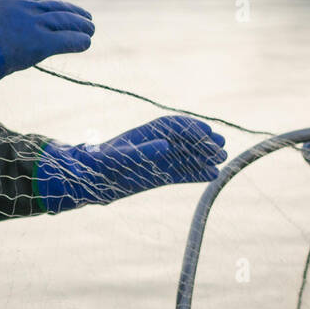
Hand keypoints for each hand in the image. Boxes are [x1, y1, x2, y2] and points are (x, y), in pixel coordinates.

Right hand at [0, 0, 94, 107]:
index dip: (55, 2)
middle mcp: (24, 9)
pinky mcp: (40, 42)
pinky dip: (77, 41)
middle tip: (87, 18)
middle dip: (73, 12)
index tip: (63, 5)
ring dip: (80, 25)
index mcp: (10, 2)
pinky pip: (65, 39)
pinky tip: (86, 43)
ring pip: (64, 21)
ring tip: (91, 29)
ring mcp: (33, 24)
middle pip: (56, 7)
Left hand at [36, 115, 226, 212]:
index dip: (193, 130)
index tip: (209, 135)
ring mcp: (157, 160)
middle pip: (184, 140)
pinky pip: (181, 173)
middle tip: (222, 149)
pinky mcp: (157, 176)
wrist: (86, 181)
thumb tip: (166, 145)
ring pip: (186, 157)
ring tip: (222, 162)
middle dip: (203, 143)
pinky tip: (211, 176)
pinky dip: (196, 174)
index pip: (174, 127)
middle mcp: (154, 144)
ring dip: (204, 158)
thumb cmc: (98, 165)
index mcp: (145, 133)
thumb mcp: (118, 158)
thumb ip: (141, 152)